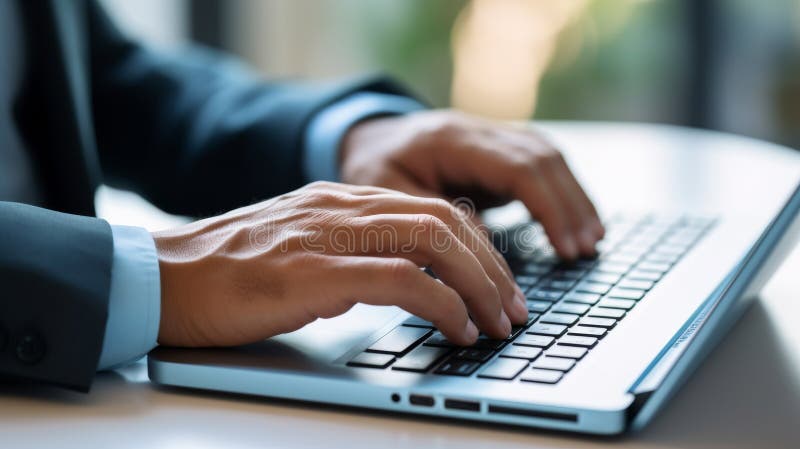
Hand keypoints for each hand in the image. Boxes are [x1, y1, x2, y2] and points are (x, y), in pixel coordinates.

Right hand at [153, 182, 528, 347]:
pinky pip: (400, 280)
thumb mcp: (300, 245)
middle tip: (513, 308)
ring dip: (478, 284)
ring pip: (433, 241)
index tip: (498, 284)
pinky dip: (441, 303)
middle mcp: (342, 206)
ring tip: (497, 322)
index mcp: (341, 199)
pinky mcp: (314, 273)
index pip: (432, 208)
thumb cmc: (226, 269)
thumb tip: (401, 280)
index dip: (478, 246)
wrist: (162, 276)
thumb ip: (348, 249)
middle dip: (492, 267)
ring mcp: (329, 236)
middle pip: (446, 221)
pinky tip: (456, 328)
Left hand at [341, 110, 603, 258]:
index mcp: (451, 139)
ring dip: (573, 199)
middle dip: (568, 207)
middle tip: (584, 251)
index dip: (547, 207)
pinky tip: (577, 220)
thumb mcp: (388, 196)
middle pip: (542, 159)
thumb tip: (485, 246)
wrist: (371, 138)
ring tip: (591, 241)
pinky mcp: (499, 151)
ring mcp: (493, 136)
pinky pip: (542, 165)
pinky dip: (563, 193)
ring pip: (549, 158)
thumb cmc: (375, 168)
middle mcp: (479, 130)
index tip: (564, 246)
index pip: (517, 167)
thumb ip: (436, 217)